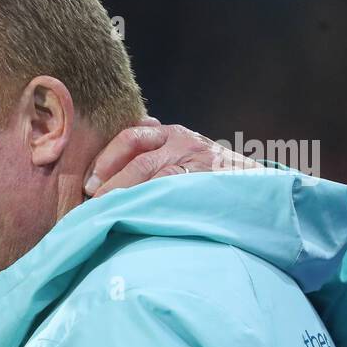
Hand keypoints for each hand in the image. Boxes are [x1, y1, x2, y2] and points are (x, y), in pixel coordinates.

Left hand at [85, 119, 260, 198]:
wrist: (257, 188)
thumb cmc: (211, 180)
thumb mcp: (183, 159)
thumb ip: (153, 158)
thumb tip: (106, 179)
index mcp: (172, 133)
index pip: (131, 137)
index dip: (105, 159)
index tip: (88, 183)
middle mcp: (182, 139)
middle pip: (134, 149)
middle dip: (107, 175)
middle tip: (91, 198)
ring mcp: (195, 156)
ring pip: (148, 168)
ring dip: (121, 190)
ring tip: (104, 209)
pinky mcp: (204, 176)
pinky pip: (168, 187)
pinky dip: (146, 200)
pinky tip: (133, 213)